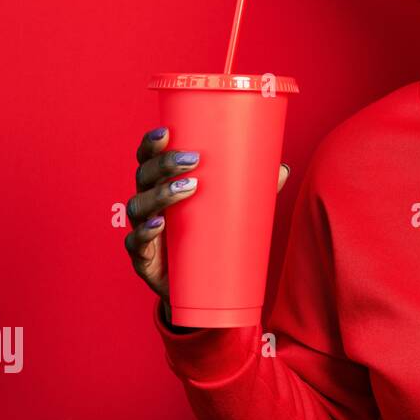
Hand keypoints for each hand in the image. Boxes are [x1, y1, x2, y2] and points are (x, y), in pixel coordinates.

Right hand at [123, 125, 290, 329]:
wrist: (196, 288)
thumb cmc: (208, 238)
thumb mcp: (228, 211)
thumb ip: (253, 190)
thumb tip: (283, 168)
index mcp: (161, 186)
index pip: (148, 159)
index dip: (151, 144)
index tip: (166, 132)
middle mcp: (148, 204)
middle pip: (144, 176)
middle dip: (164, 164)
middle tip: (193, 160)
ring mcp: (142, 230)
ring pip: (139, 206)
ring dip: (161, 194)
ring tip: (189, 188)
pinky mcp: (144, 259)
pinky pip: (136, 243)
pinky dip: (145, 233)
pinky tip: (159, 224)